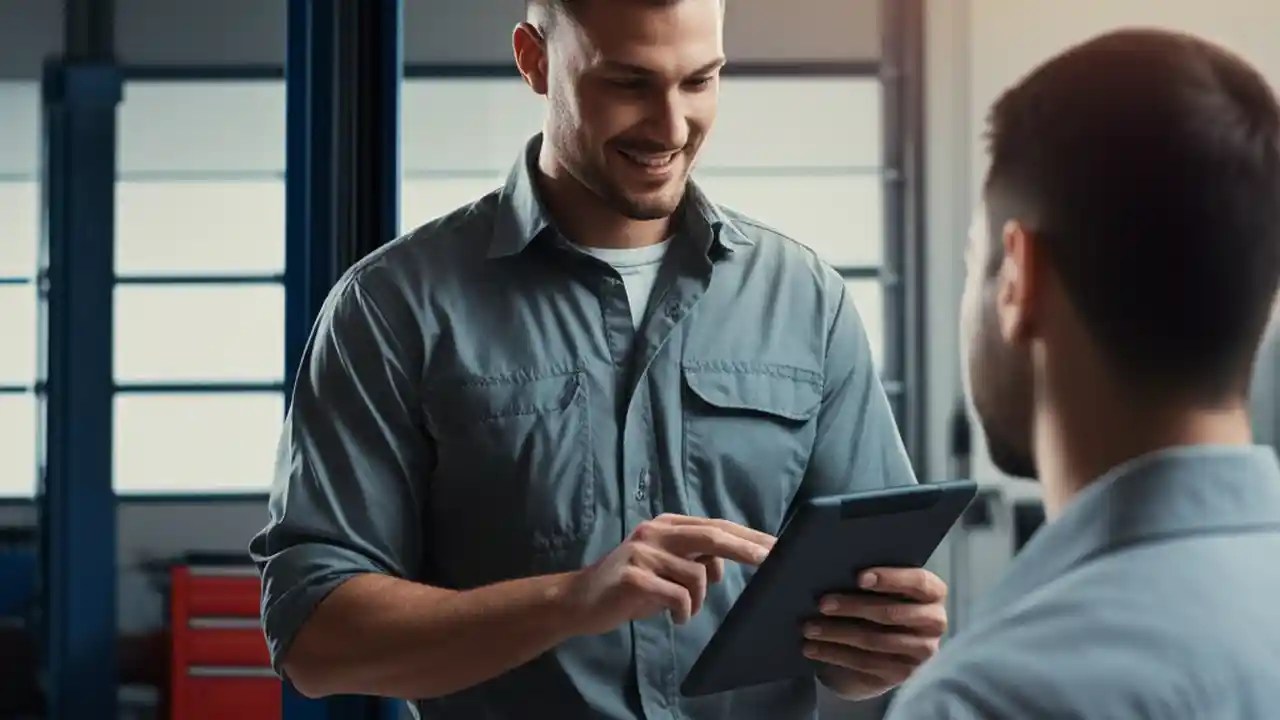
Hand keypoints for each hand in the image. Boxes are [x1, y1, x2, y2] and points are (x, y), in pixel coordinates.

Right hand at [565, 514, 774, 635]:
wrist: (581, 600)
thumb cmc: (630, 586)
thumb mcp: (666, 568)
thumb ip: (693, 560)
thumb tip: (725, 564)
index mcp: (667, 525)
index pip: (715, 526)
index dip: (747, 535)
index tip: (777, 546)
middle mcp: (655, 532)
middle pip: (711, 536)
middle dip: (746, 549)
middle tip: (772, 561)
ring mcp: (643, 552)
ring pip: (696, 574)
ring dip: (700, 600)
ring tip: (684, 610)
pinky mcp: (634, 576)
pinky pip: (677, 596)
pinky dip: (684, 611)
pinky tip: (675, 617)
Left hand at [802, 567, 947, 700]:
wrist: (881, 649)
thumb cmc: (878, 604)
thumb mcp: (881, 590)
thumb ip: (871, 579)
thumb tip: (835, 568)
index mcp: (932, 593)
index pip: (918, 582)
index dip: (890, 579)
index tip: (858, 578)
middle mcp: (934, 622)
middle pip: (891, 613)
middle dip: (852, 607)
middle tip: (822, 603)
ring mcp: (921, 652)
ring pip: (874, 641)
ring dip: (837, 633)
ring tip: (809, 627)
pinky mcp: (902, 674)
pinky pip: (865, 663)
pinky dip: (834, 654)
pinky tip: (812, 648)